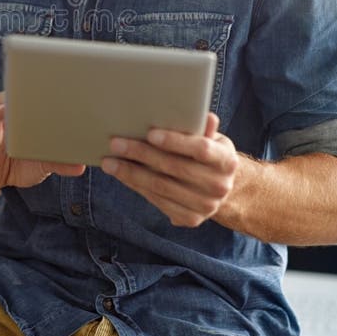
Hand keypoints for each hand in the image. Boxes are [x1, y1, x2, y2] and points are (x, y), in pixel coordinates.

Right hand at [0, 92, 84, 197]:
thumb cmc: (16, 165)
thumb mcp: (41, 167)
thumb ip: (59, 164)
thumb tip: (81, 167)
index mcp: (29, 116)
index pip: (42, 99)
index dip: (57, 91)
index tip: (73, 87)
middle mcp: (13, 113)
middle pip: (26, 95)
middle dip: (39, 90)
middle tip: (57, 87)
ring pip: (7, 103)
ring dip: (18, 99)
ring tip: (30, 96)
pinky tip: (5, 111)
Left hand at [101, 113, 238, 226]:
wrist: (220, 189)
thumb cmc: (209, 155)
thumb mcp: (212, 139)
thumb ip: (204, 129)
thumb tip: (205, 116)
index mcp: (227, 161)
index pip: (200, 149)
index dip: (175, 141)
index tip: (150, 133)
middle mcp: (219, 186)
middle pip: (174, 168)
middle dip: (142, 154)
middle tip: (116, 144)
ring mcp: (205, 206)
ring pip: (161, 187)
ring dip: (131, 173)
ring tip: (109, 161)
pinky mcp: (190, 219)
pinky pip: (157, 201)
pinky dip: (136, 186)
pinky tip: (121, 175)